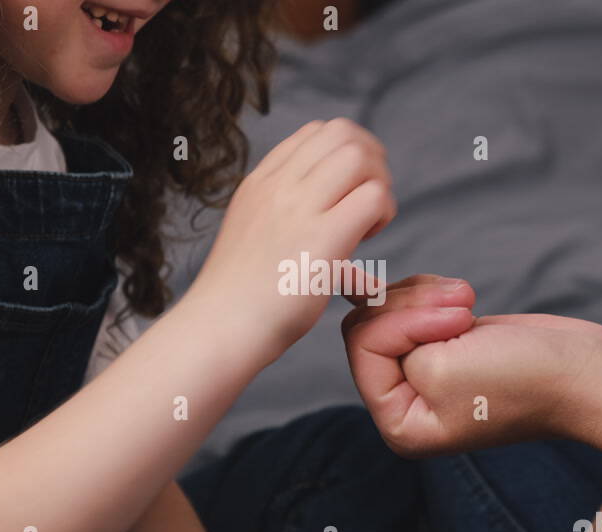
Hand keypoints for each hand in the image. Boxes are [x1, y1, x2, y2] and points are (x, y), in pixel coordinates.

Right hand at [188, 118, 395, 361]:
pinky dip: (382, 213)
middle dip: (370, 162)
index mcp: (260, 182)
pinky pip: (373, 197)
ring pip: (360, 156)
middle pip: (343, 132)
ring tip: (366, 224)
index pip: (315, 132)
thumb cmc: (239, 301)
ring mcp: (299, 209)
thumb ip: (285, 222)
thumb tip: (335, 233)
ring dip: (379, 185)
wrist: (218, 329)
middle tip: (366, 206)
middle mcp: (279, 186)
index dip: (344, 155)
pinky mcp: (322, 238)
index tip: (344, 194)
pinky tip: (364, 241)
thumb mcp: (253, 239)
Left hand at [343, 280, 601, 456]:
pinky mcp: (446, 346)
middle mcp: (406, 402)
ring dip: (429, 295)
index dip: (403, 321)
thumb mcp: (435, 365)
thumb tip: (365, 304)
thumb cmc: (519, 377)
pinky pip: (416, 304)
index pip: (363, 346)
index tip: (455, 325)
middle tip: (463, 309)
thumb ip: (386, 336)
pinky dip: (436, 293)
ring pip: (393, 308)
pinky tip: (469, 299)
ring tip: (470, 303)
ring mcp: (426, 373)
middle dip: (413, 304)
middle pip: (372, 324)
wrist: (585, 372)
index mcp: (398, 423)